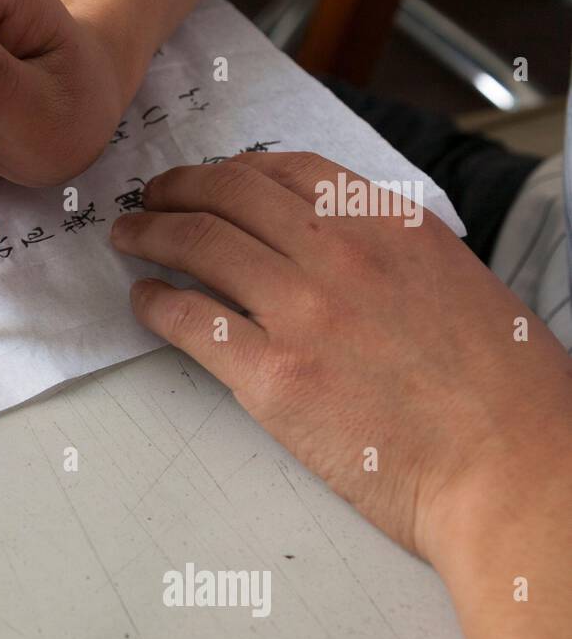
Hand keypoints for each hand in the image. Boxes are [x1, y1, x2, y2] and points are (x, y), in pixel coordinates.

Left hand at [109, 152, 571, 568]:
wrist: (510, 468)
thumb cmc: (502, 391)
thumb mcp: (459, 285)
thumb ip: (393, 257)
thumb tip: (339, 251)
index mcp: (392, 226)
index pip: (290, 172)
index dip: (234, 169)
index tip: (209, 178)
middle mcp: (341, 254)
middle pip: (230, 197)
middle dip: (176, 190)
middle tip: (148, 199)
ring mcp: (303, 312)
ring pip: (199, 246)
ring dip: (150, 234)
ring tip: (128, 238)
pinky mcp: (273, 376)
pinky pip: (191, 321)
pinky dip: (156, 304)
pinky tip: (144, 302)